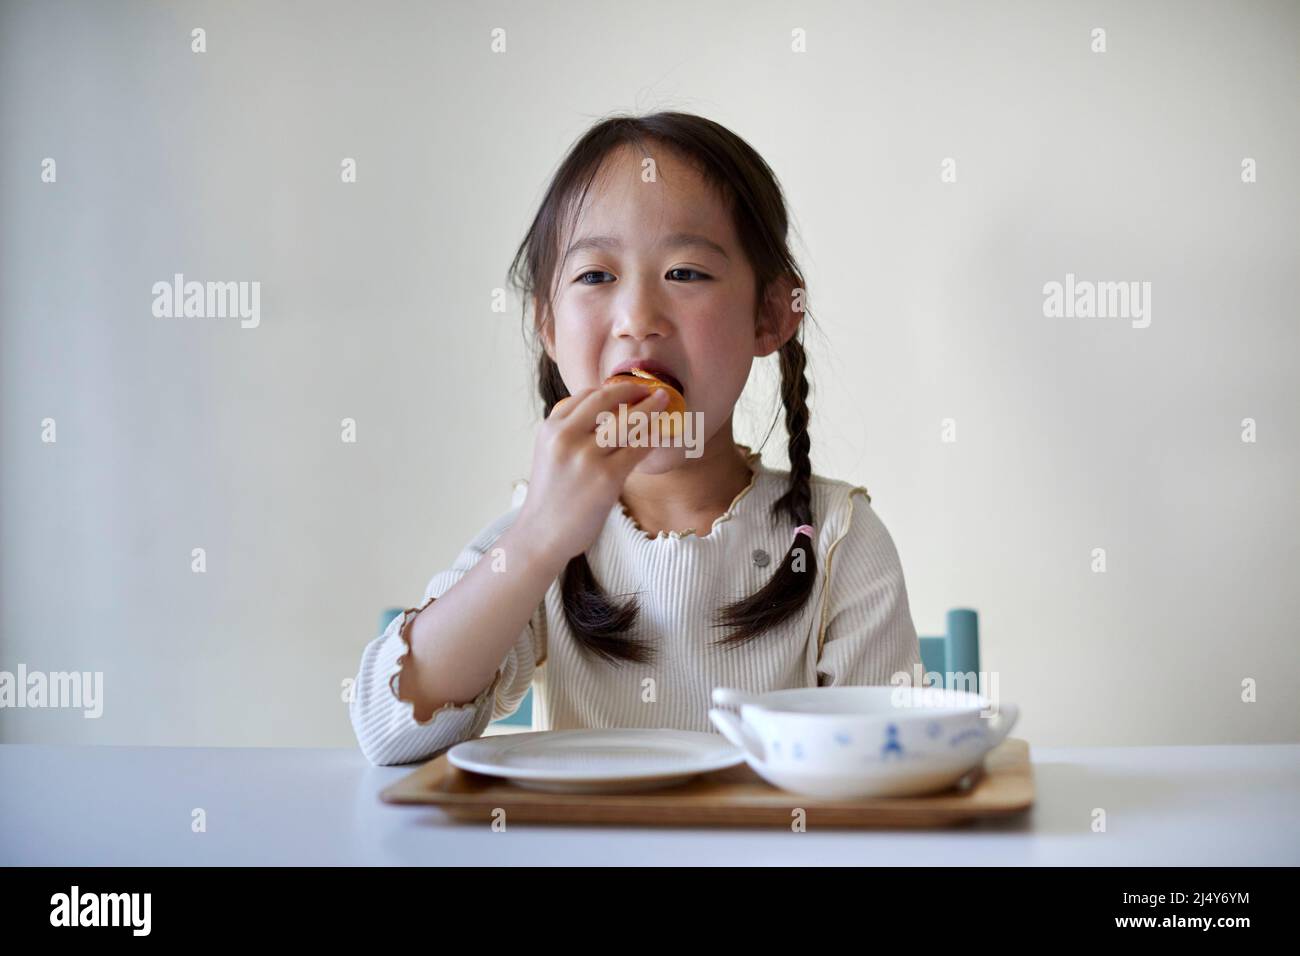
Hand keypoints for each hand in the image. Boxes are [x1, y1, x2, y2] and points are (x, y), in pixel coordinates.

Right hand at [516, 381, 669, 562]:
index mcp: (550, 429)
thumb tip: (605, 412)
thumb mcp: (548, 454)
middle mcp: (566, 437)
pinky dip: (651, 437)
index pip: (584, 396)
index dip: (610, 389)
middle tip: (652, 388)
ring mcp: (587, 457)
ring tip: (664, 400)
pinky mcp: (607, 478)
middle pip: (605, 400)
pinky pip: (637, 449)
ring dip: (650, 407)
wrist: (542, 535)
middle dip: (632, 389)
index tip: (628, 389)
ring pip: (627, 422)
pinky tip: (660, 433)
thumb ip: (569, 431)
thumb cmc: (551, 497)